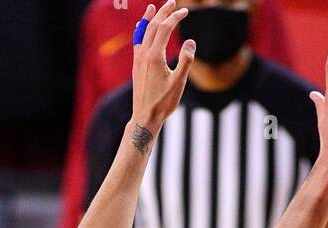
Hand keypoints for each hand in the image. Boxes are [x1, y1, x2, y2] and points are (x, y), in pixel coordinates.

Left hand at [131, 1, 194, 134]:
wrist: (145, 117)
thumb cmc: (164, 102)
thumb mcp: (179, 82)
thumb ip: (186, 60)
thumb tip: (191, 41)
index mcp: (155, 56)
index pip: (165, 28)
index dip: (175, 17)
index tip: (185, 11)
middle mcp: (144, 54)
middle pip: (154, 25)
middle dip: (164, 12)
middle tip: (172, 2)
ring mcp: (138, 58)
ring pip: (143, 31)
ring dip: (151, 18)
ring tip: (154, 7)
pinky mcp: (136, 65)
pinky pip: (138, 41)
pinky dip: (141, 30)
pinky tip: (143, 28)